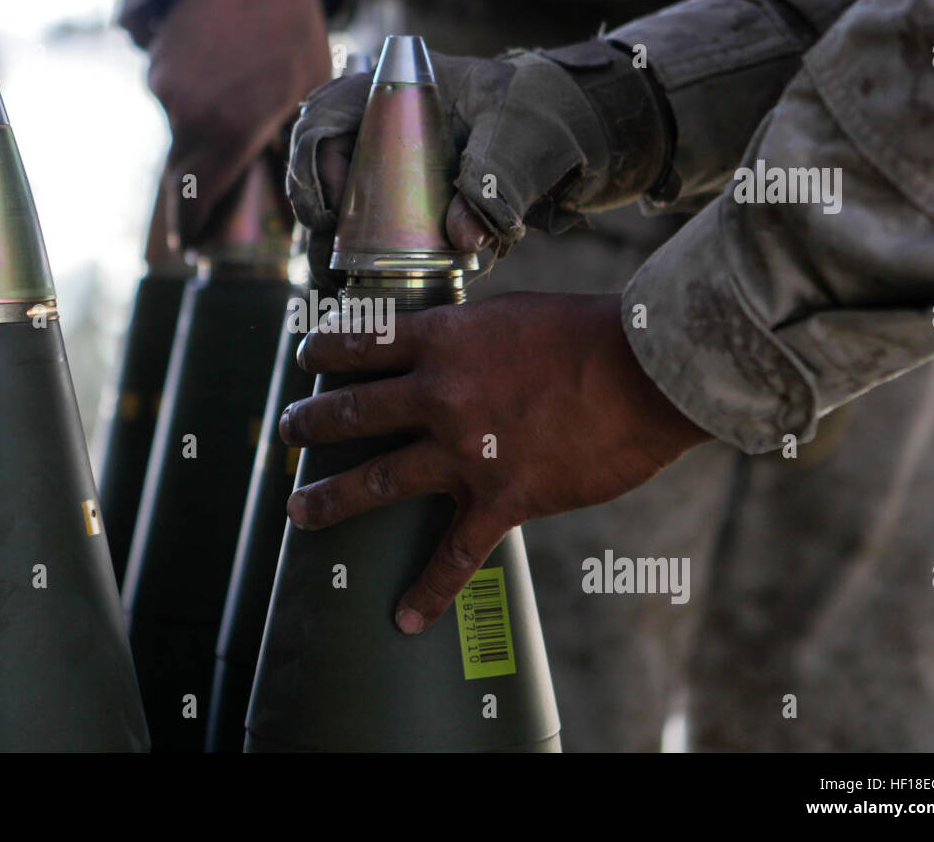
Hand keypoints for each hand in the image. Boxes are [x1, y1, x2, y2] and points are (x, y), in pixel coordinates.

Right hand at [148, 0, 331, 244]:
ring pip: (180, 136)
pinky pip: (174, 103)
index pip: (197, 198)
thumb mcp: (308, 91)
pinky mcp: (157, 66)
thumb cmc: (290, 28)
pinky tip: (221, 91)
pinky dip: (194, 108)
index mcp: (229, 128)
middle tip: (208, 217)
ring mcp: (167, 88)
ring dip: (202, 143)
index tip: (191, 250)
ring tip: (233, 128)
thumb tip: (299, 194)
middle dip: (194, 199)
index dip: (190, 230)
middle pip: (182, 175)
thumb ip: (294, 145)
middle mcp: (189, 114)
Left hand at [278, 292, 710, 632]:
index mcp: (443, 342)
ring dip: (330, 498)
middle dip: (310, 423)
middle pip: (353, 413)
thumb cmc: (587, 332)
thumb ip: (468, 335)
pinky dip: (428, 592)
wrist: (644, 372)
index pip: (362, 343)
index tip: (304, 359)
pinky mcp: (502, 500)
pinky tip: (404, 618)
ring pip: (378, 481)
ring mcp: (465, 453)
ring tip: (298, 509)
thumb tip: (447, 343)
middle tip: (288, 430)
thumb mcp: (512, 314)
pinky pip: (454, 556)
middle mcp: (439, 397)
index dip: (323, 351)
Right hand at [287, 40, 672, 286]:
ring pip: (339, 203)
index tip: (328, 216)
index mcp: (395, 88)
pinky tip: (383, 285)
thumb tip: (460, 239)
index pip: (322, 118)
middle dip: (320, 222)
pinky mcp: (404, 195)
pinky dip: (371, 256)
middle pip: (319, 169)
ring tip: (347, 288)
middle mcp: (380, 123)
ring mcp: (388, 160)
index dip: (310, 169)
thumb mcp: (523, 138)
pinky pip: (370, 226)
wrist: (571, 129)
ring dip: (339, 246)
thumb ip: (496, 182)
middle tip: (334, 268)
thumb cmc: (544, 113)